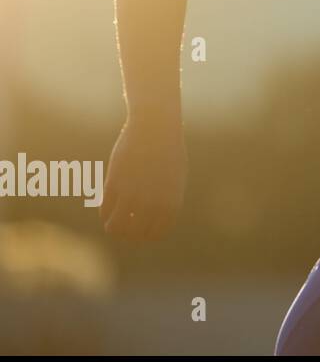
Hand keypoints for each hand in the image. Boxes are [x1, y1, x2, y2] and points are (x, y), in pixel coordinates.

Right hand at [101, 117, 187, 241]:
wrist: (156, 126)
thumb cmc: (169, 150)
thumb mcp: (174, 177)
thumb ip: (166, 198)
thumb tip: (153, 217)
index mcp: (171, 203)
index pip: (156, 233)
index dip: (146, 235)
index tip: (140, 230)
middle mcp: (152, 203)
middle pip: (134, 234)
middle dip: (127, 234)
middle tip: (123, 227)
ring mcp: (131, 194)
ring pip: (115, 226)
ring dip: (112, 228)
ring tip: (111, 223)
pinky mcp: (114, 184)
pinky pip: (104, 209)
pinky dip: (103, 212)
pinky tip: (105, 206)